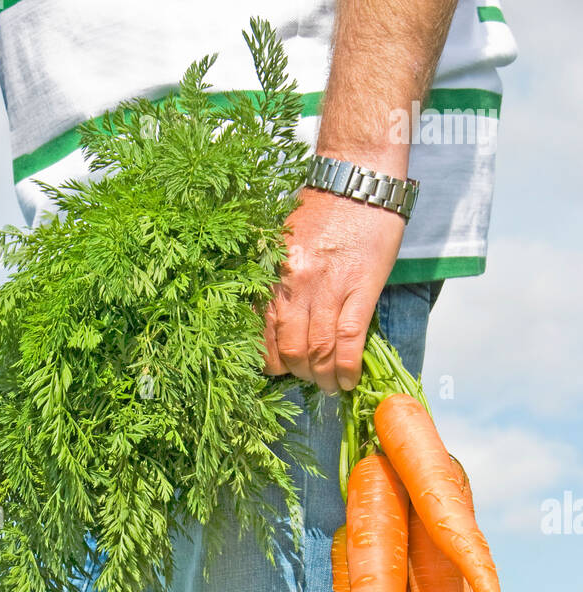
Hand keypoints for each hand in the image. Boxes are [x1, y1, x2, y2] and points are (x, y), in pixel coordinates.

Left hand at [263, 187, 405, 393]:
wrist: (357, 176)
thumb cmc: (321, 210)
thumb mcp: (283, 245)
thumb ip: (275, 282)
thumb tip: (275, 325)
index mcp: (271, 275)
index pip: (262, 336)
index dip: (271, 363)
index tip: (281, 370)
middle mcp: (293, 285)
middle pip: (291, 350)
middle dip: (299, 375)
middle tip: (310, 378)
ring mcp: (326, 287)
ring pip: (318, 352)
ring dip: (324, 378)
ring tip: (332, 385)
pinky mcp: (359, 288)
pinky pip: (348, 341)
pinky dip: (347, 369)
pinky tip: (349, 380)